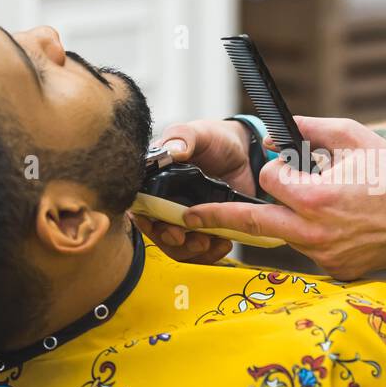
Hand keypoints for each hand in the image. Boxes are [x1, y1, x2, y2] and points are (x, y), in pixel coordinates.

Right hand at [132, 118, 252, 263]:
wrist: (245, 151)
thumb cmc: (215, 139)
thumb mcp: (199, 133)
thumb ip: (183, 137)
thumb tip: (174, 150)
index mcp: (156, 181)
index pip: (140, 206)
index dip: (143, 219)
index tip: (151, 223)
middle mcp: (167, 203)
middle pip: (157, 232)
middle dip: (168, 239)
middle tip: (181, 236)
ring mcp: (188, 217)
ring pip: (178, 247)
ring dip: (189, 250)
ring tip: (206, 242)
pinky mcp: (208, 227)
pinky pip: (203, 250)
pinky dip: (211, 253)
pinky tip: (223, 243)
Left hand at [182, 116, 385, 278]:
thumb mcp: (354, 137)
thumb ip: (311, 128)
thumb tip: (279, 128)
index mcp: (316, 197)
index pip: (269, 181)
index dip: (275, 168)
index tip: (286, 163)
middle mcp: (315, 231)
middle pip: (253, 223)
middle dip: (218, 218)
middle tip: (189, 218)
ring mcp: (325, 255)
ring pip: (287, 234)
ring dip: (289, 218)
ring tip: (328, 204)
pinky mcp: (338, 268)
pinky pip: (311, 249)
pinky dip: (315, 234)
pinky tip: (344, 222)